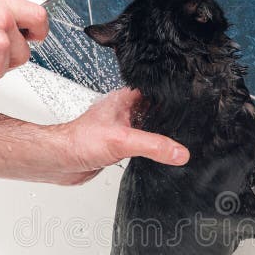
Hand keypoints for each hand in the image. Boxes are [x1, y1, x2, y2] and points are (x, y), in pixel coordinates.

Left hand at [44, 88, 189, 184]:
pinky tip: (159, 156)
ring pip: (150, 129)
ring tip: (179, 141)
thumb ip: (154, 146)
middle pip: (157, 112)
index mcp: (126, 99)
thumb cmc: (79, 141)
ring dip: (161, 136)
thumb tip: (179, 152)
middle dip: (172, 120)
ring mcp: (123, 128)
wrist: (61, 161)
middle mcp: (125, 112)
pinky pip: (142, 145)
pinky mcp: (120, 146)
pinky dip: (152, 150)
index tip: (194, 105)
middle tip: (190, 126)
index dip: (176, 98)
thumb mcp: (123, 141)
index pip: (158, 93)